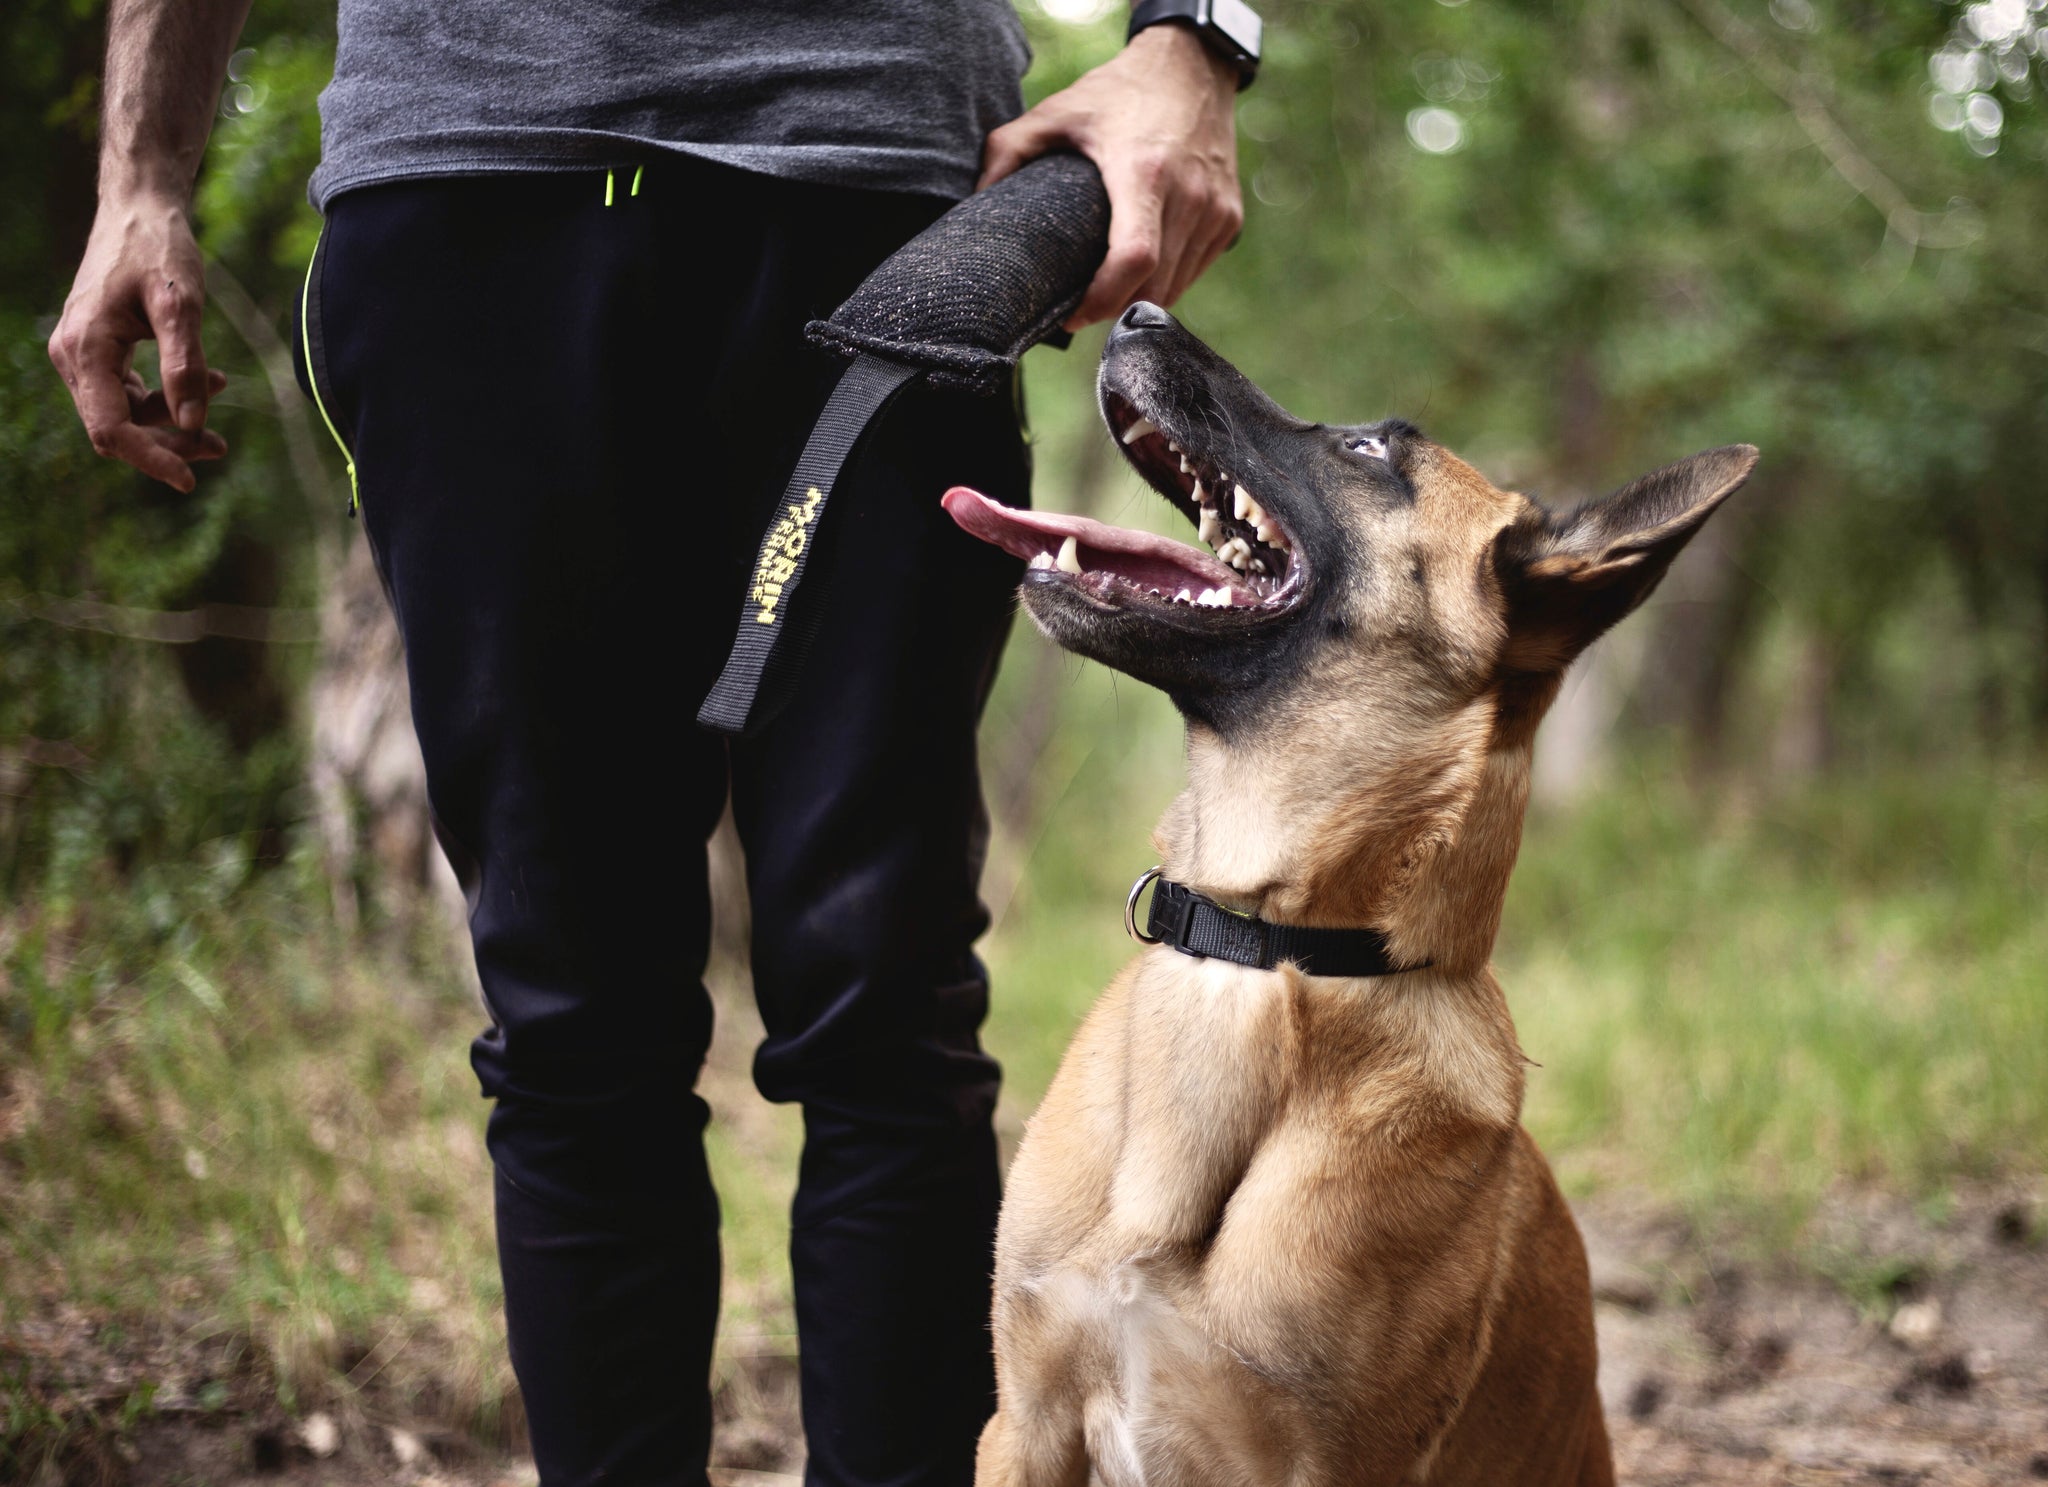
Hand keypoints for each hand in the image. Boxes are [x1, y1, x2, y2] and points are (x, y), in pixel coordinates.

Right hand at [48, 190, 226, 492]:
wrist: (139, 209)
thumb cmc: (157, 248)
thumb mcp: (180, 304)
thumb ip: (185, 365)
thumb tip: (194, 424)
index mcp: (85, 348)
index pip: (111, 428)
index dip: (150, 458)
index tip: (190, 479)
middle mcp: (72, 355)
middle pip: (116, 427)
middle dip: (167, 442)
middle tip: (220, 447)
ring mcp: (82, 353)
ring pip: (126, 412)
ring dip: (172, 418)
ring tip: (222, 396)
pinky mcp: (99, 348)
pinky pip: (130, 390)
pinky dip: (167, 394)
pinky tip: (209, 381)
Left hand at [979, 22, 1242, 330]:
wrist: (1193, 67)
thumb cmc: (1122, 91)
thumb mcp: (1058, 111)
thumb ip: (1008, 151)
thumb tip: (974, 201)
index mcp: (1144, 172)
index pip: (1133, 260)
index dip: (1102, 301)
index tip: (1072, 316)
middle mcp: (1189, 195)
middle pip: (1153, 287)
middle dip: (1114, 310)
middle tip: (1079, 312)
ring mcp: (1215, 210)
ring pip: (1176, 288)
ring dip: (1139, 302)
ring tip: (1106, 295)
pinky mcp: (1229, 218)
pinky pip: (1194, 272)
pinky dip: (1166, 283)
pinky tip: (1140, 273)